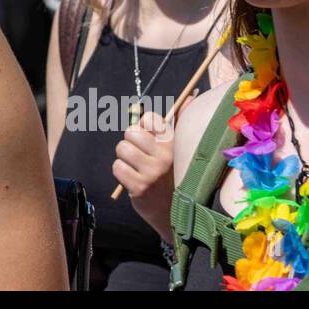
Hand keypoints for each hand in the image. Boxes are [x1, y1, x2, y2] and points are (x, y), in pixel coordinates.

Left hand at [113, 111, 174, 242]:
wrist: (174, 213)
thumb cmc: (173, 173)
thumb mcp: (179, 147)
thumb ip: (181, 120)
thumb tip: (191, 95)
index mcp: (174, 143)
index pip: (149, 118)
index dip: (143, 126)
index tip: (149, 138)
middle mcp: (165, 156)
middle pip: (131, 131)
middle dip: (131, 141)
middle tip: (141, 154)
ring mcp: (152, 172)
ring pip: (122, 148)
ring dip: (125, 158)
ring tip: (138, 167)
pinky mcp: (139, 187)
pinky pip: (117, 167)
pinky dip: (121, 172)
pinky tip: (133, 179)